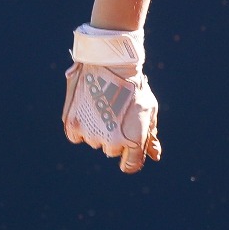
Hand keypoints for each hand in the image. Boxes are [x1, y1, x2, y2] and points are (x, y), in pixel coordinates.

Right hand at [62, 24, 161, 172]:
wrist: (109, 63)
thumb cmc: (134, 87)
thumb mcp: (148, 111)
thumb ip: (150, 136)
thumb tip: (155, 156)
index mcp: (133, 140)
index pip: (130, 166)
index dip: (130, 158)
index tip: (128, 148)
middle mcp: (110, 141)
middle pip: (112, 151)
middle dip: (115, 138)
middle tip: (116, 114)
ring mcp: (90, 133)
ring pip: (94, 141)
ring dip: (97, 130)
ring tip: (102, 106)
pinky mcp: (73, 124)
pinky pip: (76, 136)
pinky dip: (81, 127)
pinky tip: (88, 109)